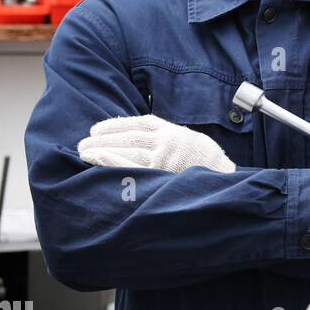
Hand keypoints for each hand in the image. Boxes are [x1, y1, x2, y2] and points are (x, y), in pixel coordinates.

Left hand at [78, 115, 236, 173]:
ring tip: (84, 152)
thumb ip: (170, 138)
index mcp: (175, 132)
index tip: (96, 130)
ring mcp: (164, 159)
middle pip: (129, 137)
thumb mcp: (193, 143)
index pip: (139, 123)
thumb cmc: (208, 167)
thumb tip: (144, 138)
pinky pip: (130, 168)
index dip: (115, 125)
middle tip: (82, 143)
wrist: (227, 185)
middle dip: (103, 139)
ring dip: (101, 150)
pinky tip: (97, 160)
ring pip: (126, 150)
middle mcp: (168, 142)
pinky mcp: (160, 176)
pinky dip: (112, 162)